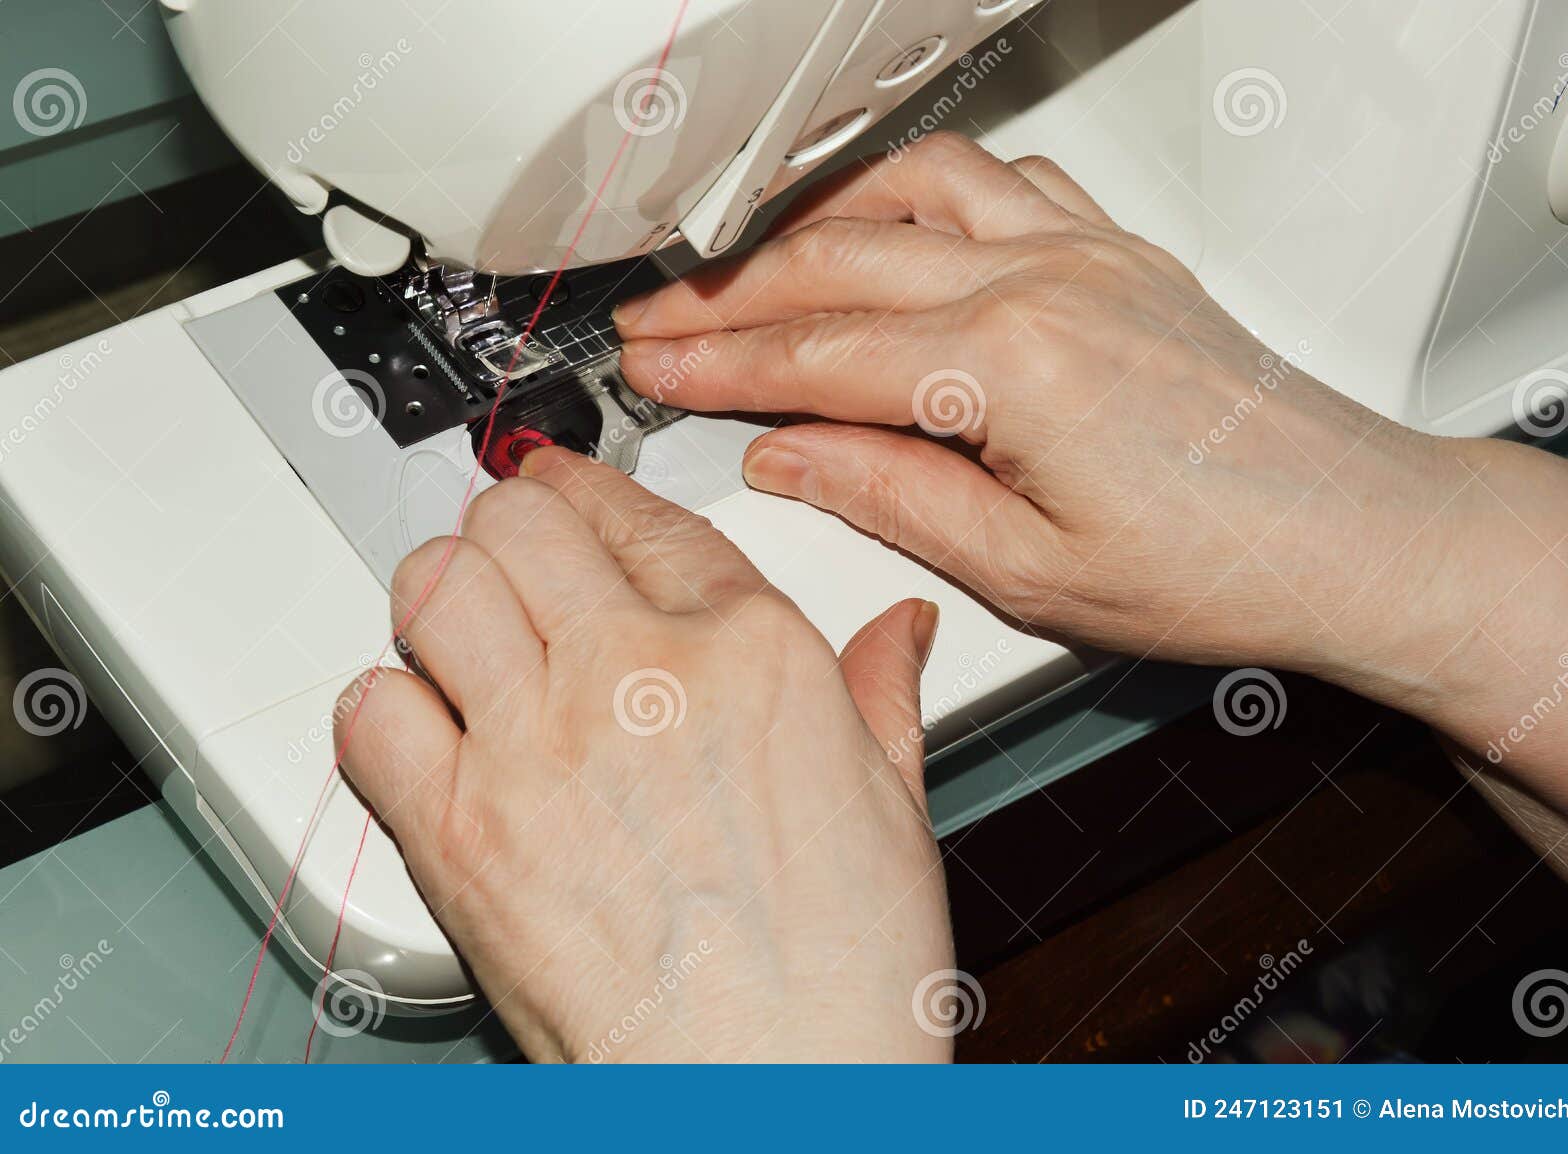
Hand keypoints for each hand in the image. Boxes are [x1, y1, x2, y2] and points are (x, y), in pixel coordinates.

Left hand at [336, 446, 951, 1061]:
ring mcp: (537, 748)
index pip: (639, 513)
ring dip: (444, 599)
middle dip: (511, 530)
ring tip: (468, 634)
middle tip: (517, 564)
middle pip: (516, 521)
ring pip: (434, 584)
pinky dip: (386, 709)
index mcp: (752, 653)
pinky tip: (430, 734)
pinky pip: (370, 712)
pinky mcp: (460, 833)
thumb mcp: (895, 806)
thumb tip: (897, 634)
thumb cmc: (844, 976)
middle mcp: (637, 676)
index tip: (562, 485)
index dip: (587, 487)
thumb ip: (881, 694)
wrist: (773, 1095)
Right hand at [616, 132, 1567, 850]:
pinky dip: (921, 185)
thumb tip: (789, 459)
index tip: (655, 369)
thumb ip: (891, 497)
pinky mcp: (1118, 251)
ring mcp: (1084, 253)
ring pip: (908, 193)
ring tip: (743, 256)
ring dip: (811, 222)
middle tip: (661, 318)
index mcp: (1010, 368)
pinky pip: (999, 177)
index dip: (718, 364)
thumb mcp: (1028, 571)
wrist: (1349, 536)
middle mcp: (1043, 283)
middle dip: (729, 293)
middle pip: (839, 264)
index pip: (817, 355)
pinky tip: (890, 212)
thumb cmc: (1218, 568)